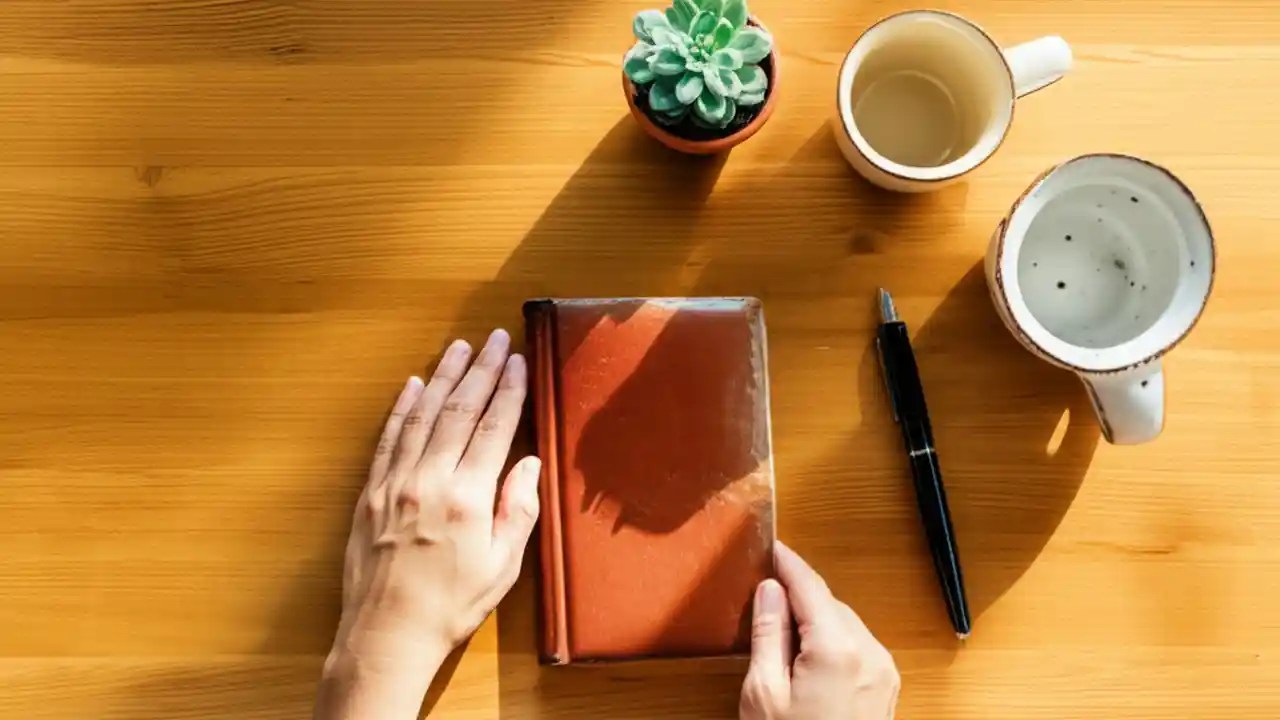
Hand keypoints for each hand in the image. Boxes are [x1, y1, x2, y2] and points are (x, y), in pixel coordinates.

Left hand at [315, 330, 540, 719]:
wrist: (387, 634)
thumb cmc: (451, 605)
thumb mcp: (502, 566)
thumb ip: (517, 509)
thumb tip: (529, 464)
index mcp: (467, 497)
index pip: (494, 428)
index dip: (508, 391)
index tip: (518, 362)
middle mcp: (429, 480)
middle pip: (459, 411)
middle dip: (480, 370)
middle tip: (494, 339)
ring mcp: (395, 483)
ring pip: (422, 415)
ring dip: (442, 378)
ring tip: (458, 348)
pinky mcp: (371, 492)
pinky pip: (388, 438)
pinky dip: (401, 408)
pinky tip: (413, 386)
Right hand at [740, 543, 899, 719]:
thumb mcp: (764, 694)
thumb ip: (767, 636)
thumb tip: (770, 590)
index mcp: (838, 650)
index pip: (810, 587)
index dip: (788, 564)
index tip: (770, 548)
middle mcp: (870, 654)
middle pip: (828, 605)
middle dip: (797, 598)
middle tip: (764, 599)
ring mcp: (883, 672)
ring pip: (844, 625)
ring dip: (815, 622)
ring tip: (782, 637)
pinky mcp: (885, 687)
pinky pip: (857, 647)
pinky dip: (833, 642)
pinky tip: (807, 660)